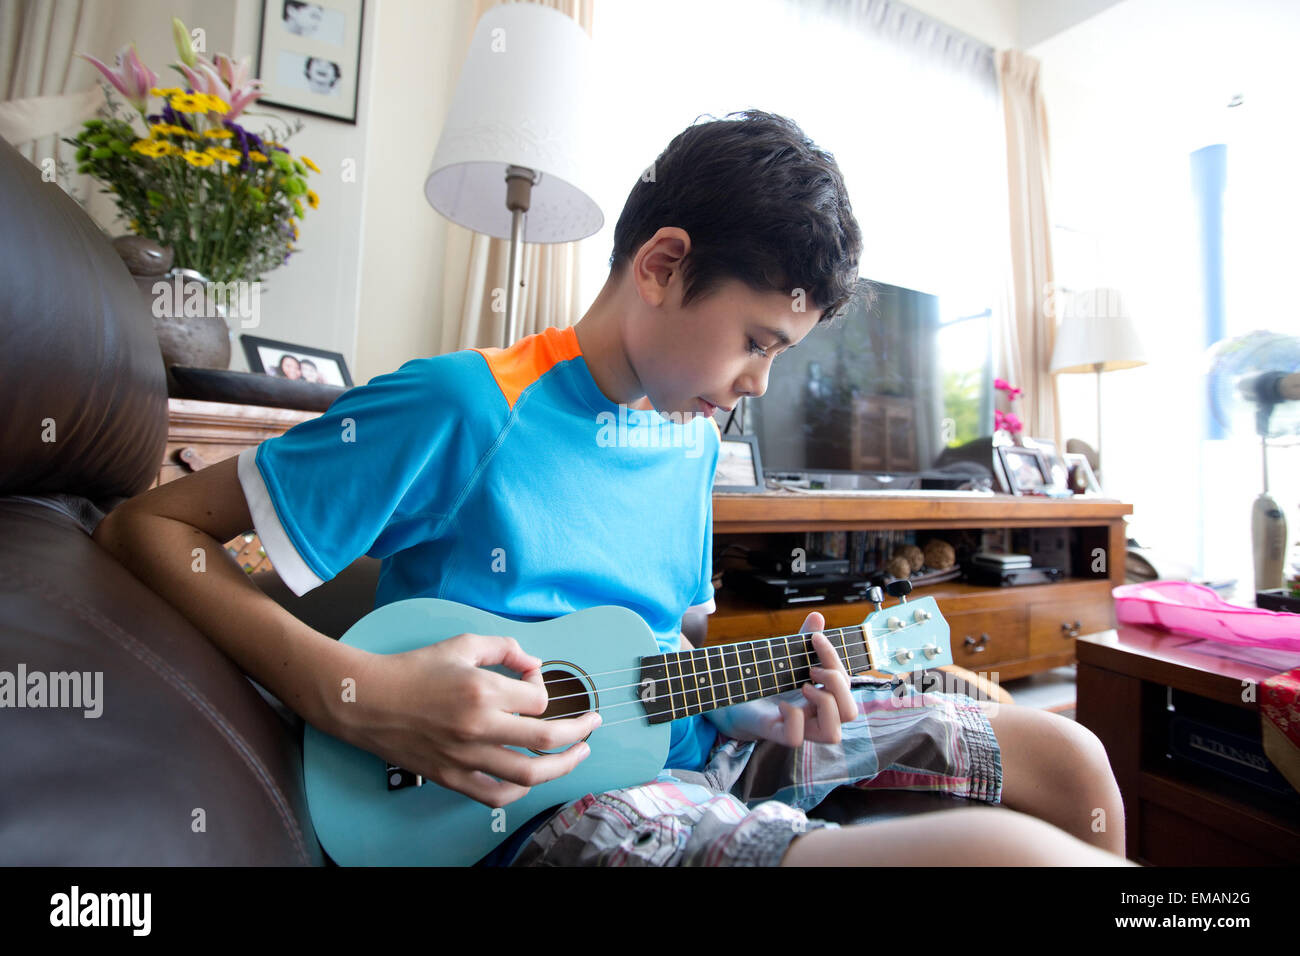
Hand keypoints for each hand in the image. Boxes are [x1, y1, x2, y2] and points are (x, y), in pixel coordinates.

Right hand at [326, 633, 600, 807]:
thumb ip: (505, 648)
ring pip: (528, 774)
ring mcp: (465, 756)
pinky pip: (495, 795)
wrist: (366, 700)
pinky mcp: (451, 777)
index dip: (543, 688)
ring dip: (562, 766)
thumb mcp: (462, 644)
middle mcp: (478, 727)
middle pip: (546, 738)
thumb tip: (534, 663)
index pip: (537, 698)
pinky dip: (519, 792)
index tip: (535, 682)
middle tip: (593, 726)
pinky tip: (530, 781)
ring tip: (577, 756)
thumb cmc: (412, 669)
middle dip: (579, 732)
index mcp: (482, 690)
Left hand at [704, 612, 857, 745]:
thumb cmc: (765, 681)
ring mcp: (799, 728)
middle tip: (811, 670)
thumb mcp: (787, 658)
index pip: (846, 685)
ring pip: (832, 734)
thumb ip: (803, 639)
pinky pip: (795, 738)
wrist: (732, 700)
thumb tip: (817, 616)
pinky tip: (781, 706)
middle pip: (850, 713)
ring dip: (824, 704)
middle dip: (837, 685)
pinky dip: (792, 718)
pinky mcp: (776, 734)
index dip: (836, 659)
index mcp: (823, 697)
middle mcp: (816, 717)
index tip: (815, 638)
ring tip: (803, 687)